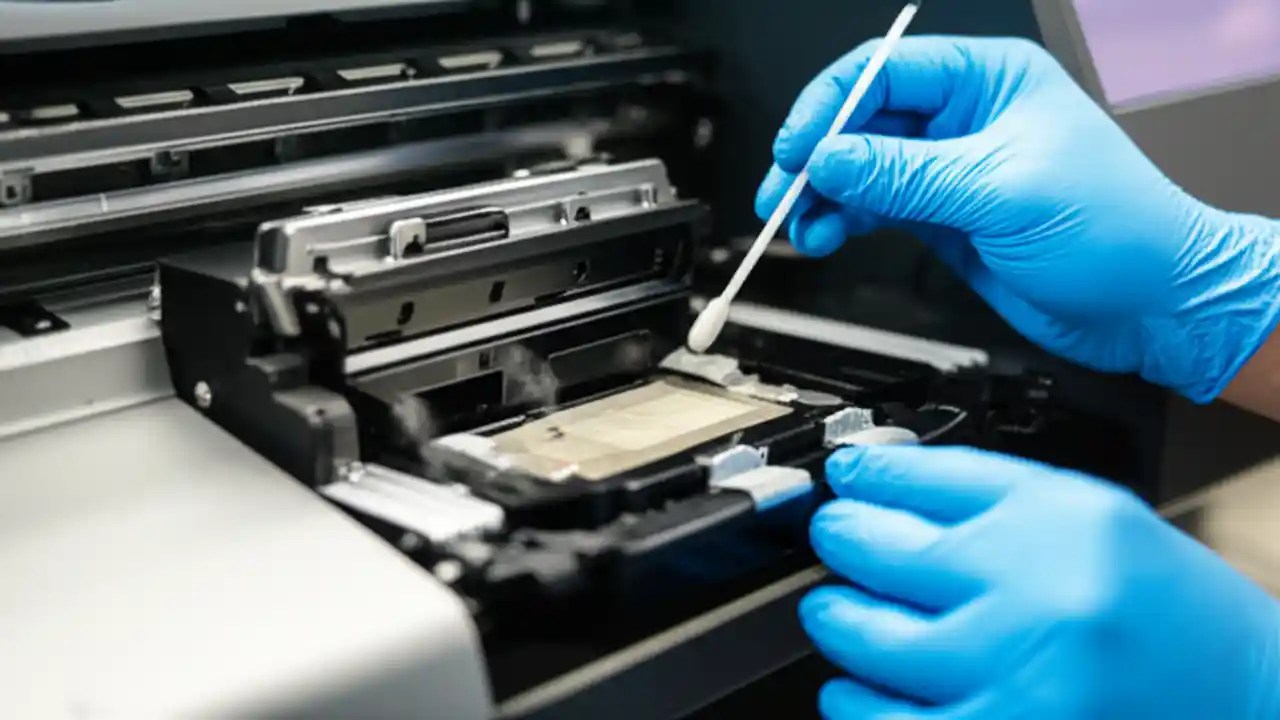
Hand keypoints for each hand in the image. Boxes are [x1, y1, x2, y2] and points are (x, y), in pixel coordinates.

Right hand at [756, 36, 1279, 401]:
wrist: (1149, 304)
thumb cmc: (1114, 229)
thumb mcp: (999, 190)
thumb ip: (906, 175)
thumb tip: (831, 158)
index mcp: (987, 80)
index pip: (884, 72)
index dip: (831, 105)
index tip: (798, 147)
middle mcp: (963, 117)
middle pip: (862, 120)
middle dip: (815, 156)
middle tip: (780, 192)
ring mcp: (949, 168)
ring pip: (860, 168)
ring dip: (822, 196)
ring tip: (799, 225)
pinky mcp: (942, 215)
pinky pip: (874, 207)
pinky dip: (842, 221)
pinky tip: (824, 235)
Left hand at [803, 445, 1279, 718]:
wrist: (1251, 706)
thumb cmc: (1173, 617)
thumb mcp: (1095, 520)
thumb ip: (988, 495)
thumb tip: (879, 479)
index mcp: (1063, 524)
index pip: (921, 479)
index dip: (865, 476)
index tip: (844, 479)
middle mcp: (1038, 598)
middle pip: (878, 552)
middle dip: (840, 539)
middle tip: (835, 537)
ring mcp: (1019, 682)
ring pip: (867, 643)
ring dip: (837, 622)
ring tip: (840, 615)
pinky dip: (854, 703)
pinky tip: (857, 688)